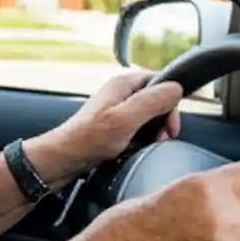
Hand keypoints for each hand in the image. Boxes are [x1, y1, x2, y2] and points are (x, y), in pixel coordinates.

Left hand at [26, 71, 184, 184]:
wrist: (63, 159)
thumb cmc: (89, 140)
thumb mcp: (125, 119)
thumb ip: (152, 102)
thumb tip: (176, 88)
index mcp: (123, 84)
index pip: (162, 81)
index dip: (171, 102)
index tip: (170, 125)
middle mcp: (121, 92)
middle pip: (158, 99)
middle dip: (164, 119)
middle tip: (162, 138)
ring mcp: (117, 109)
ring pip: (150, 115)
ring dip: (155, 131)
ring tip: (148, 145)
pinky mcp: (114, 125)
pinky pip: (139, 127)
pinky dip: (143, 138)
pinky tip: (137, 148)